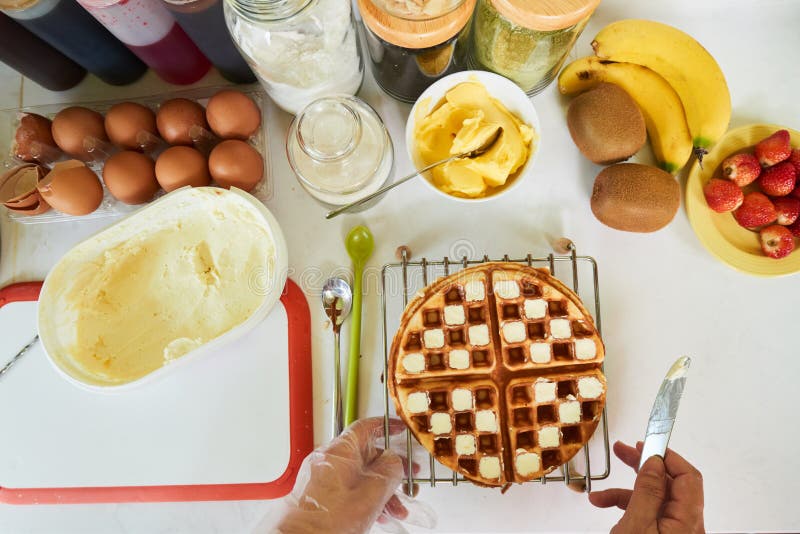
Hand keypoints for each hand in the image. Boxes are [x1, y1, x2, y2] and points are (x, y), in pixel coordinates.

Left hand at [270, 417, 432, 533]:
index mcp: (339, 451)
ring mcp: (322, 477)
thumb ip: (388, 472)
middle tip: (409, 477)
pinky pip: (349, 489)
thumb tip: (396, 461)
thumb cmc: (326, 520)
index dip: (386, 427)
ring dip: (382, 490)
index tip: (400, 430)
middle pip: (366, 455)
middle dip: (391, 470)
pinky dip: (366, 498)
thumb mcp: (370, 494)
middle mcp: (328, 460)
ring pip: (360, 476)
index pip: (365, 427)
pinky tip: (380, 514)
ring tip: (397, 508)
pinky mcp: (319, 494)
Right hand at [589, 441, 704, 533]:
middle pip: (669, 484)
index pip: (688, 476)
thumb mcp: (637, 524)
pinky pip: (647, 515)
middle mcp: (686, 526)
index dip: (666, 457)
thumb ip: (647, 492)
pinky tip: (605, 506)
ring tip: (601, 493)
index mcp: (688, 520)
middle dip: (641, 467)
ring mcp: (674, 532)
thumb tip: (653, 462)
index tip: (645, 445)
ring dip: (625, 491)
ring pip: (654, 500)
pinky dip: (626, 507)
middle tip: (623, 451)